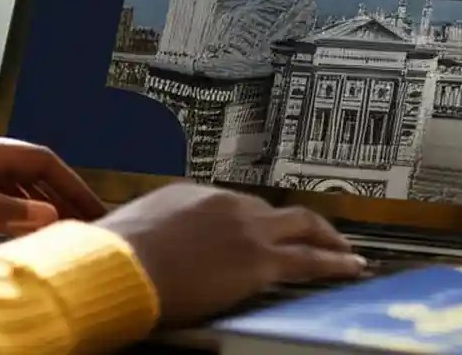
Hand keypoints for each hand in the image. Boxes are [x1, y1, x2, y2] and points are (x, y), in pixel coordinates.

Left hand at [0, 132, 105, 237]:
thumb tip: (49, 213)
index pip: (41, 158)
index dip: (74, 183)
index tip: (99, 209)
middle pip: (25, 170)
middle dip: (59, 194)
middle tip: (87, 224)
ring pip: (2, 183)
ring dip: (32, 204)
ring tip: (55, 231)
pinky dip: (2, 212)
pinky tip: (4, 232)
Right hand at [95, 183, 366, 326]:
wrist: (119, 264)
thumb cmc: (111, 255)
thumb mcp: (127, 233)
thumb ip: (148, 237)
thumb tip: (140, 251)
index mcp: (189, 195)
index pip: (231, 207)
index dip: (249, 223)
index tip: (257, 235)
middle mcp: (222, 202)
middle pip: (272, 210)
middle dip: (297, 224)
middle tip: (317, 234)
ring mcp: (244, 228)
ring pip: (300, 226)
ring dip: (326, 237)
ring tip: (344, 251)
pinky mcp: (259, 260)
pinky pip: (309, 260)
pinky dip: (334, 262)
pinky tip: (350, 267)